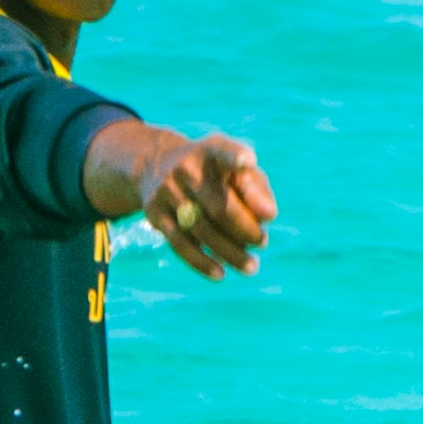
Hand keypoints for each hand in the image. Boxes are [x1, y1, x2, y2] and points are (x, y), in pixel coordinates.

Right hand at [136, 132, 275, 278]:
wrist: (154, 164)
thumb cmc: (211, 171)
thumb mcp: (233, 169)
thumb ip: (257, 188)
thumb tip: (269, 216)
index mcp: (210, 150)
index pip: (223, 150)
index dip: (235, 156)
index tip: (247, 162)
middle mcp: (185, 167)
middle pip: (219, 205)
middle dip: (245, 229)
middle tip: (263, 243)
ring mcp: (166, 190)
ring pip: (201, 229)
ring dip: (229, 252)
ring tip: (251, 266)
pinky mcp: (153, 212)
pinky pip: (179, 242)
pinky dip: (201, 262)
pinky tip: (220, 273)